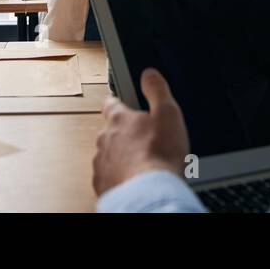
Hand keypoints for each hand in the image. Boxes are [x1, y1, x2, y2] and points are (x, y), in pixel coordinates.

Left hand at [93, 69, 189, 195]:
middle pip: (111, 131)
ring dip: (121, 157)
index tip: (123, 103)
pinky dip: (119, 176)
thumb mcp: (168, 113)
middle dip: (124, 134)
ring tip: (143, 164)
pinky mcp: (102, 184)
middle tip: (145, 141)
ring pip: (109, 154)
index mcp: (119, 119)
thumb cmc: (160, 155)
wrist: (149, 194)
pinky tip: (134, 179)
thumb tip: (149, 74)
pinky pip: (108, 176)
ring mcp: (101, 163)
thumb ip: (157, 90)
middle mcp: (104, 139)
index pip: (111, 103)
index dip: (118, 102)